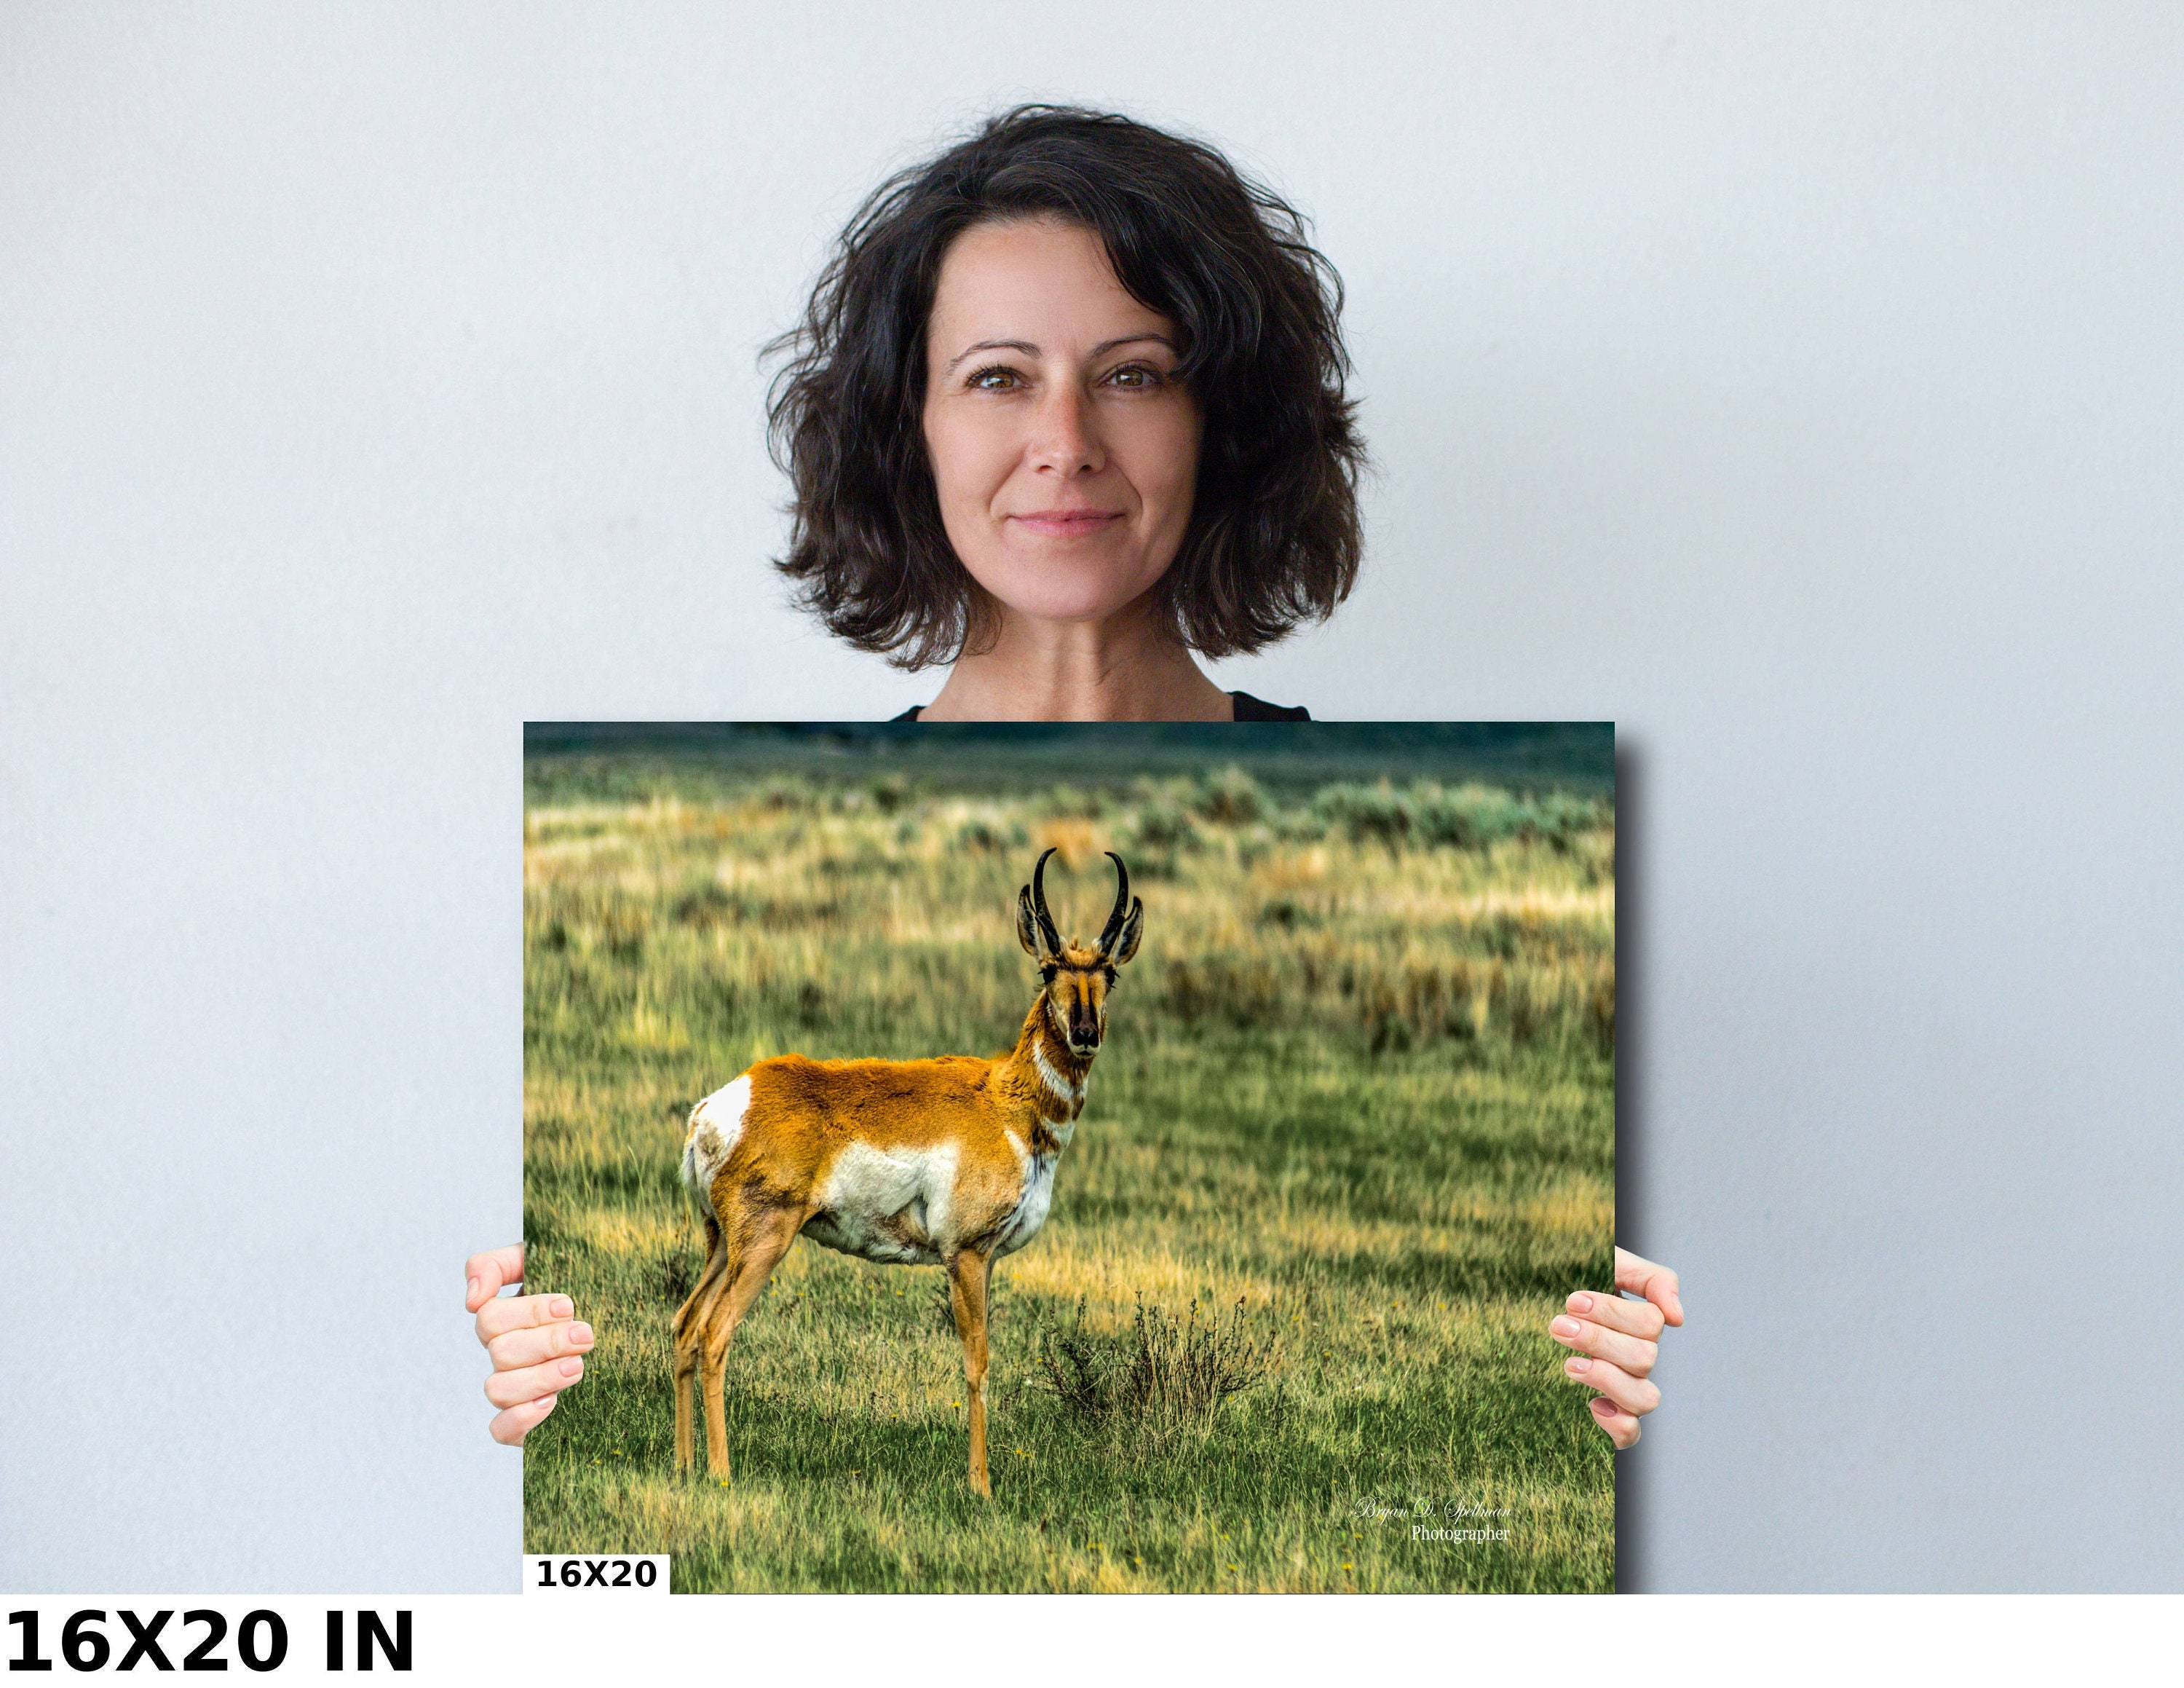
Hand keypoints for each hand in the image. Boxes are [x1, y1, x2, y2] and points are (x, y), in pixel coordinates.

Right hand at [466, 1243, 593, 1445]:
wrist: (631, 1331)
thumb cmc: (587, 1292)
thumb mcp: (547, 1262)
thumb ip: (498, 1265)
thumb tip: (472, 1298)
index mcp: (507, 1320)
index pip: (490, 1317)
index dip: (529, 1312)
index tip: (568, 1306)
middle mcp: (506, 1356)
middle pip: (500, 1352)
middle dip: (547, 1343)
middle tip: (586, 1336)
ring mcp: (514, 1390)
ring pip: (498, 1390)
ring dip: (540, 1377)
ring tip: (579, 1367)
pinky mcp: (526, 1423)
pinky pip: (500, 1430)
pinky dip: (521, 1418)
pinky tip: (552, 1403)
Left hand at [1550, 1246, 1682, 1448]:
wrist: (1538, 1297)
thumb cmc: (1578, 1279)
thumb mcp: (1612, 1263)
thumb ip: (1652, 1279)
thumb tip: (1677, 1317)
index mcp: (1642, 1324)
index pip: (1650, 1324)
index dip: (1612, 1313)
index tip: (1573, 1301)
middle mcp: (1639, 1358)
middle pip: (1644, 1358)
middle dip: (1598, 1340)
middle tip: (1559, 1325)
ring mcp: (1626, 1387)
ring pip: (1645, 1398)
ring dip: (1607, 1379)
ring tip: (1569, 1364)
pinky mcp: (1609, 1413)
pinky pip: (1630, 1434)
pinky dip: (1617, 1424)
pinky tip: (1592, 1404)